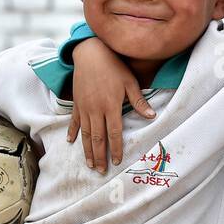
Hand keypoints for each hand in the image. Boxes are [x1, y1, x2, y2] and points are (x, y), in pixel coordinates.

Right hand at [65, 38, 153, 172]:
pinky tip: (70, 142)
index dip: (116, 148)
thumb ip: (139, 101)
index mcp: (111, 106)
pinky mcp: (76, 103)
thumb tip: (152, 116)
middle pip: (97, 138)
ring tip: (90, 164)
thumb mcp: (130, 82)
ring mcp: (84, 107)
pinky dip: (72, 132)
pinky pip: (73, 121)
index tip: (116, 161)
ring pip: (85, 133)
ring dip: (87, 150)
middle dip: (100, 155)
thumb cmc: (113, 66)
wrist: (90, 53)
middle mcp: (95, 110)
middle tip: (101, 171)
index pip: (114, 133)